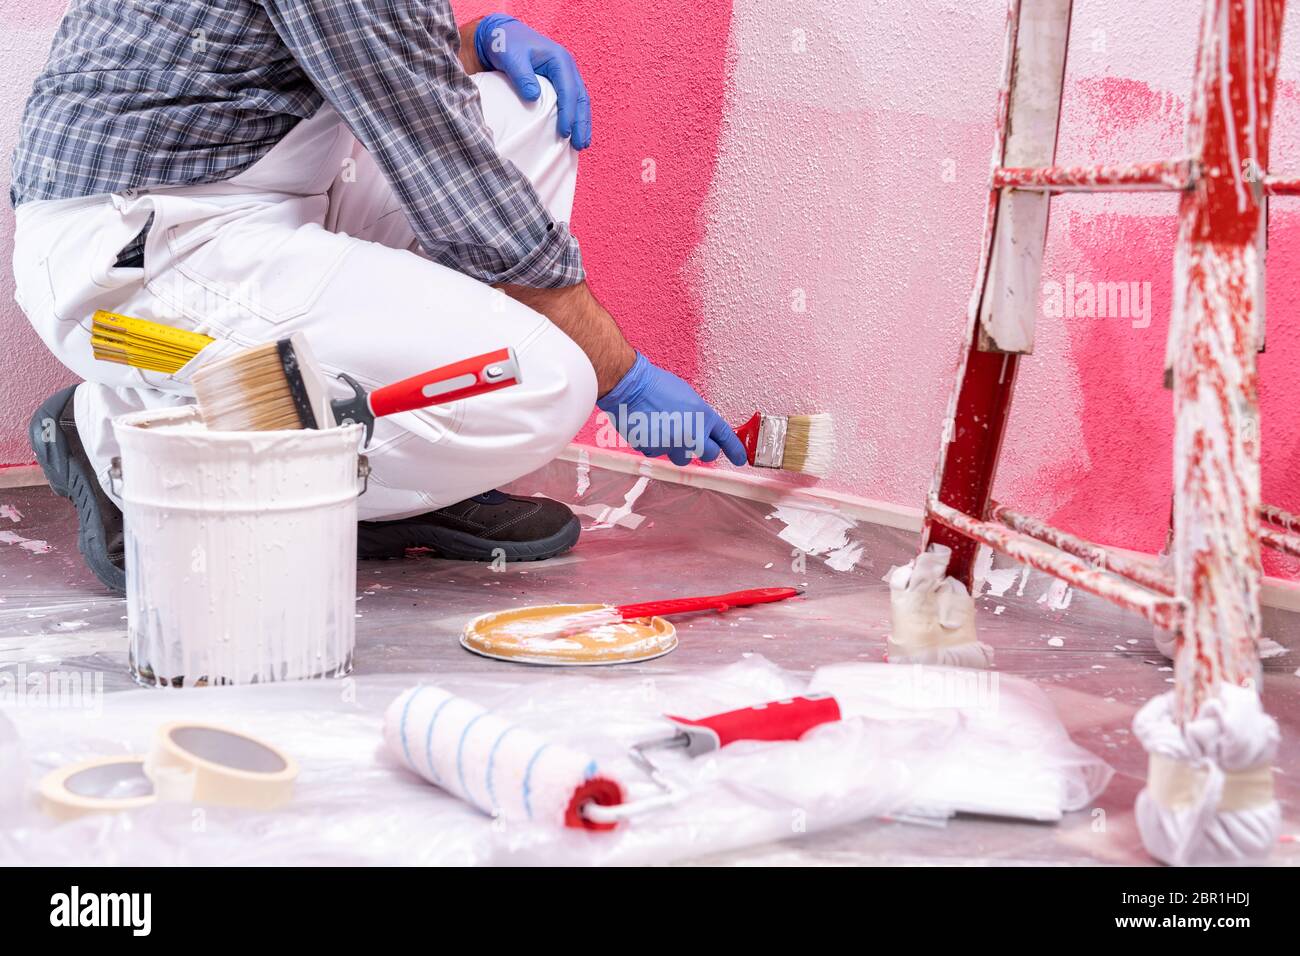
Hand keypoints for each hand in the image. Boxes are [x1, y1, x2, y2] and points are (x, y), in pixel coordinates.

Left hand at [474, 14, 591, 148]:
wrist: (501, 34)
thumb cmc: (507, 45)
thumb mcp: (512, 58)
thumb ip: (523, 77)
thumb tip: (534, 97)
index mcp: (559, 60)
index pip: (568, 91)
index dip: (568, 113)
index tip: (565, 133)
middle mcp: (567, 67)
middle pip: (580, 98)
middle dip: (582, 123)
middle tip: (580, 145)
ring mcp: (566, 74)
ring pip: (580, 100)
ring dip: (582, 122)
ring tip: (582, 144)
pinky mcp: (559, 81)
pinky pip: (572, 100)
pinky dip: (576, 117)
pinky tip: (575, 132)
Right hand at [596, 354, 747, 466]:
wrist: (631, 387)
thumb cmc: (657, 386)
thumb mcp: (687, 396)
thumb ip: (698, 415)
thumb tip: (701, 427)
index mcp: (704, 416)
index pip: (726, 437)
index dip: (735, 450)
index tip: (740, 459)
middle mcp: (692, 434)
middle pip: (709, 455)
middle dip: (704, 451)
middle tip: (694, 442)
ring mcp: (673, 445)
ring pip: (681, 457)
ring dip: (676, 449)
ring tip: (663, 429)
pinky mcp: (654, 450)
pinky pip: (658, 453)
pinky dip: (654, 444)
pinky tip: (648, 428)